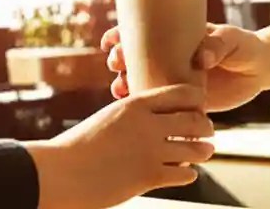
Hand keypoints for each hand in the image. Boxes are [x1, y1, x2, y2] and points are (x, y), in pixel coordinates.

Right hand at [26, 84, 214, 208]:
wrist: (61, 172)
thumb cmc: (80, 145)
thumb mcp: (109, 119)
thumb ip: (133, 116)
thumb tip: (151, 117)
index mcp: (136, 104)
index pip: (182, 93)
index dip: (196, 99)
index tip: (198, 105)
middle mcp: (148, 125)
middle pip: (195, 120)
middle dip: (205, 126)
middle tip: (208, 130)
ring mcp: (150, 151)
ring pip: (195, 149)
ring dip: (203, 150)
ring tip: (206, 150)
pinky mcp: (148, 177)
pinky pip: (184, 174)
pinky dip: (188, 173)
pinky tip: (186, 173)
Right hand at [102, 23, 266, 112]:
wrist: (259, 70)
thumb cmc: (243, 46)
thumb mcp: (231, 39)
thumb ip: (217, 45)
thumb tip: (201, 58)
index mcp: (175, 37)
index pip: (141, 31)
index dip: (120, 34)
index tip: (111, 40)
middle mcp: (168, 57)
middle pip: (133, 57)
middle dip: (118, 60)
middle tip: (117, 64)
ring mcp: (173, 79)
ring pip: (139, 82)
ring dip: (124, 84)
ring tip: (121, 89)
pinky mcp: (182, 101)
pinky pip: (158, 106)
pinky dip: (145, 109)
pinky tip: (137, 112)